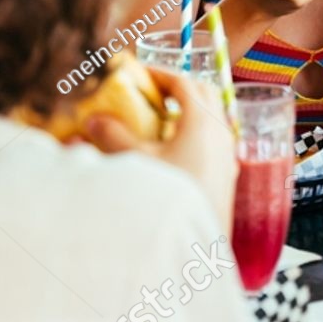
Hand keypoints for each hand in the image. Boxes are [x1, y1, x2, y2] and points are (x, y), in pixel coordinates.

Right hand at [84, 66, 237, 229]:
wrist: (194, 248)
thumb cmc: (166, 196)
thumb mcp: (135, 161)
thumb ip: (113, 136)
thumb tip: (93, 121)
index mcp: (203, 121)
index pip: (185, 82)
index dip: (161, 73)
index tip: (140, 72)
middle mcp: (222, 133)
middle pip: (206, 95)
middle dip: (179, 88)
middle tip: (153, 92)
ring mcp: (229, 156)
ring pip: (214, 120)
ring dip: (190, 113)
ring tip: (162, 121)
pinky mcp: (228, 177)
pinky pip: (216, 142)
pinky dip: (197, 135)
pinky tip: (176, 151)